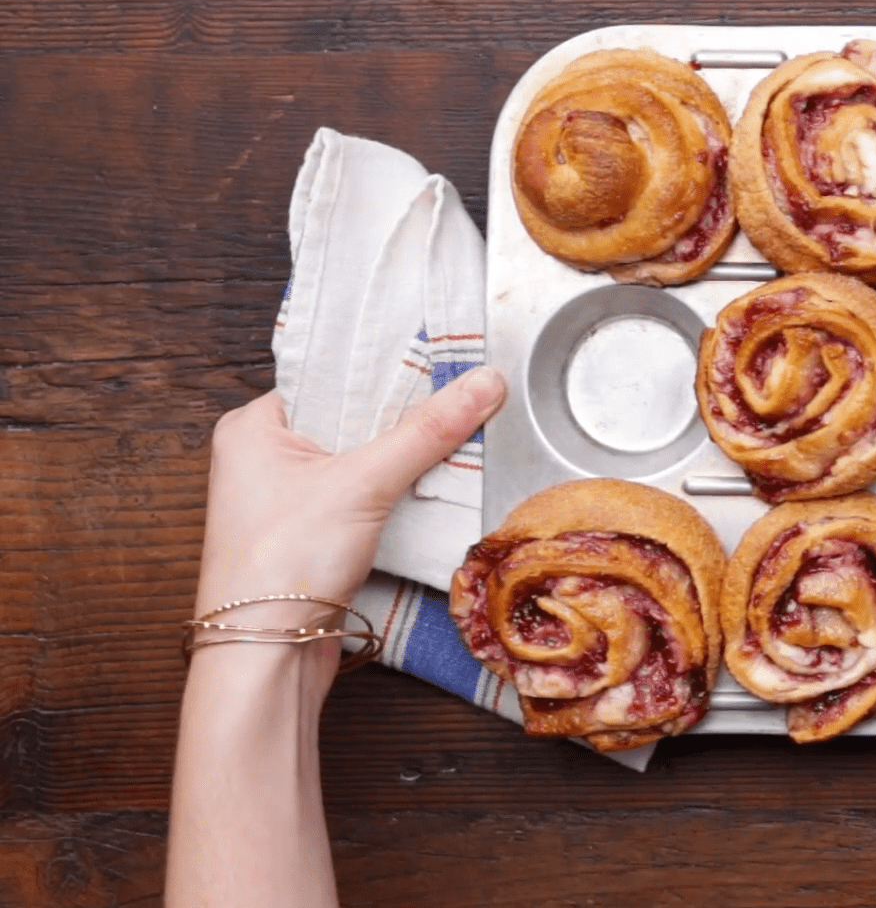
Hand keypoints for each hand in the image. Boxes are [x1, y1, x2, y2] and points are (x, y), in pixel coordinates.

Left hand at [195, 367, 506, 627]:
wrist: (266, 655)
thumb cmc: (283, 564)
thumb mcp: (363, 483)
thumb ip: (426, 431)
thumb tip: (484, 382)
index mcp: (253, 427)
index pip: (330, 378)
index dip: (385, 370)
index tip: (441, 358)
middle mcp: (263, 458)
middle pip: (351, 418)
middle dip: (403, 416)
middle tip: (459, 395)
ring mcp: (287, 500)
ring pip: (362, 459)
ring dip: (405, 457)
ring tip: (455, 434)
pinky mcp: (312, 535)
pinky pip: (364, 496)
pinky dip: (397, 491)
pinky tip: (433, 484)